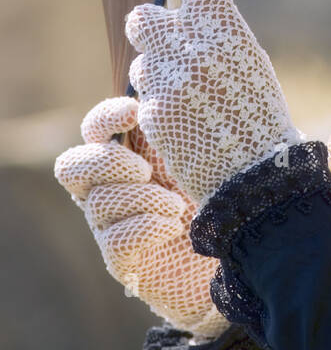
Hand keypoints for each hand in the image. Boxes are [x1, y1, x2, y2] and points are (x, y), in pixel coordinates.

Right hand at [54, 95, 229, 339]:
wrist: (239, 250)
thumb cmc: (222, 190)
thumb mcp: (207, 151)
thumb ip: (185, 124)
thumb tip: (167, 87)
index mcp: (128, 155)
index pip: (94, 130)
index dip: (105, 118)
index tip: (135, 111)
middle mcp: (112, 189)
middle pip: (72, 167)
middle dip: (107, 162)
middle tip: (146, 169)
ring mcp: (113, 226)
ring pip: (99, 203)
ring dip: (142, 198)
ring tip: (179, 205)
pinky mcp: (123, 261)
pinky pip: (114, 240)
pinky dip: (146, 227)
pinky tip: (174, 227)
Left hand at [125, 0, 302, 207]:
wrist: (260, 176)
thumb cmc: (257, 115)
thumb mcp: (245, 60)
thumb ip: (209, 33)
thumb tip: (171, 16)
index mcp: (226, 23)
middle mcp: (197, 41)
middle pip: (143, 18)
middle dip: (151, 35)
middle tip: (175, 59)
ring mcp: (173, 75)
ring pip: (141, 61)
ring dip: (157, 76)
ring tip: (192, 104)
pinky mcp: (155, 109)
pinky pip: (142, 97)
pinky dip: (160, 110)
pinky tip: (186, 127)